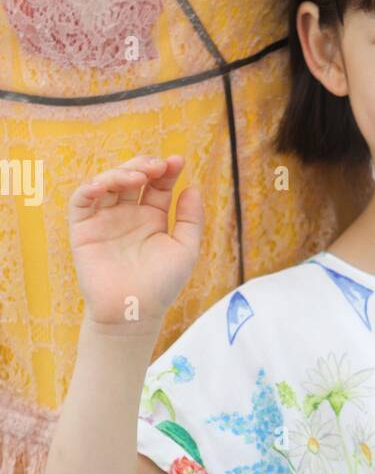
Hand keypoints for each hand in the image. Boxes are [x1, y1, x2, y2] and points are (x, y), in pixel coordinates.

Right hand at [68, 154, 202, 328]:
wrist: (133, 311)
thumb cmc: (161, 285)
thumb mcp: (185, 250)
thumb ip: (191, 219)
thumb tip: (193, 188)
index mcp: (152, 218)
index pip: (158, 185)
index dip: (167, 170)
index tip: (178, 161)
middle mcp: (128, 215)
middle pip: (132, 177)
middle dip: (144, 165)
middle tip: (157, 167)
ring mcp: (105, 220)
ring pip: (108, 183)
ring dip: (121, 172)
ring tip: (138, 176)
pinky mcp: (84, 229)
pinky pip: (82, 201)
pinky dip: (91, 187)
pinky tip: (108, 184)